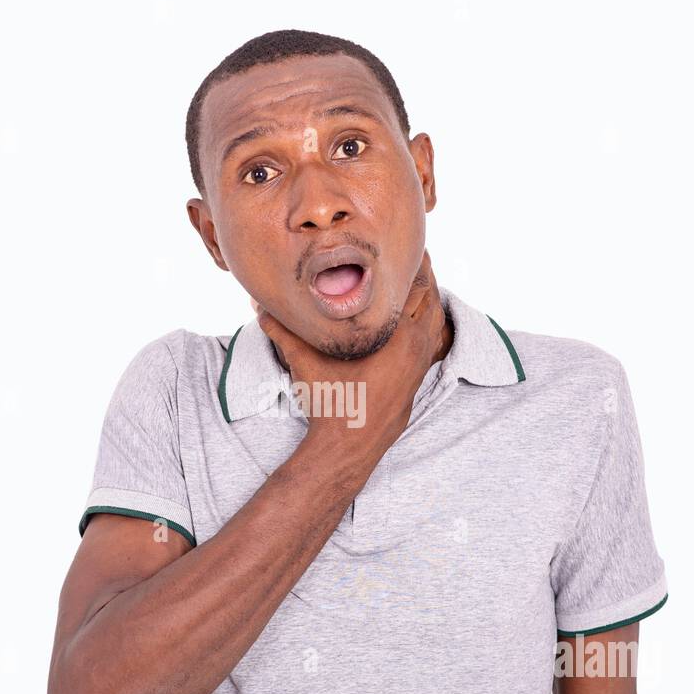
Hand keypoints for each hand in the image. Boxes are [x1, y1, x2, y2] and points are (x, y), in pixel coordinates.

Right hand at [253, 249, 446, 463]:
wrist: (347, 451)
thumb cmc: (332, 405)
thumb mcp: (305, 362)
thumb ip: (283, 330)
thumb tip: (258, 306)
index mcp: (399, 337)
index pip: (417, 286)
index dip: (414, 261)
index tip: (406, 242)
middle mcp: (417, 349)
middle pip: (432, 298)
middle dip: (423, 275)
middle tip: (411, 254)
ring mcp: (421, 367)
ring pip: (434, 321)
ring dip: (426, 299)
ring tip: (411, 280)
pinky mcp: (417, 381)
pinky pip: (429, 341)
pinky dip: (424, 323)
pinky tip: (409, 318)